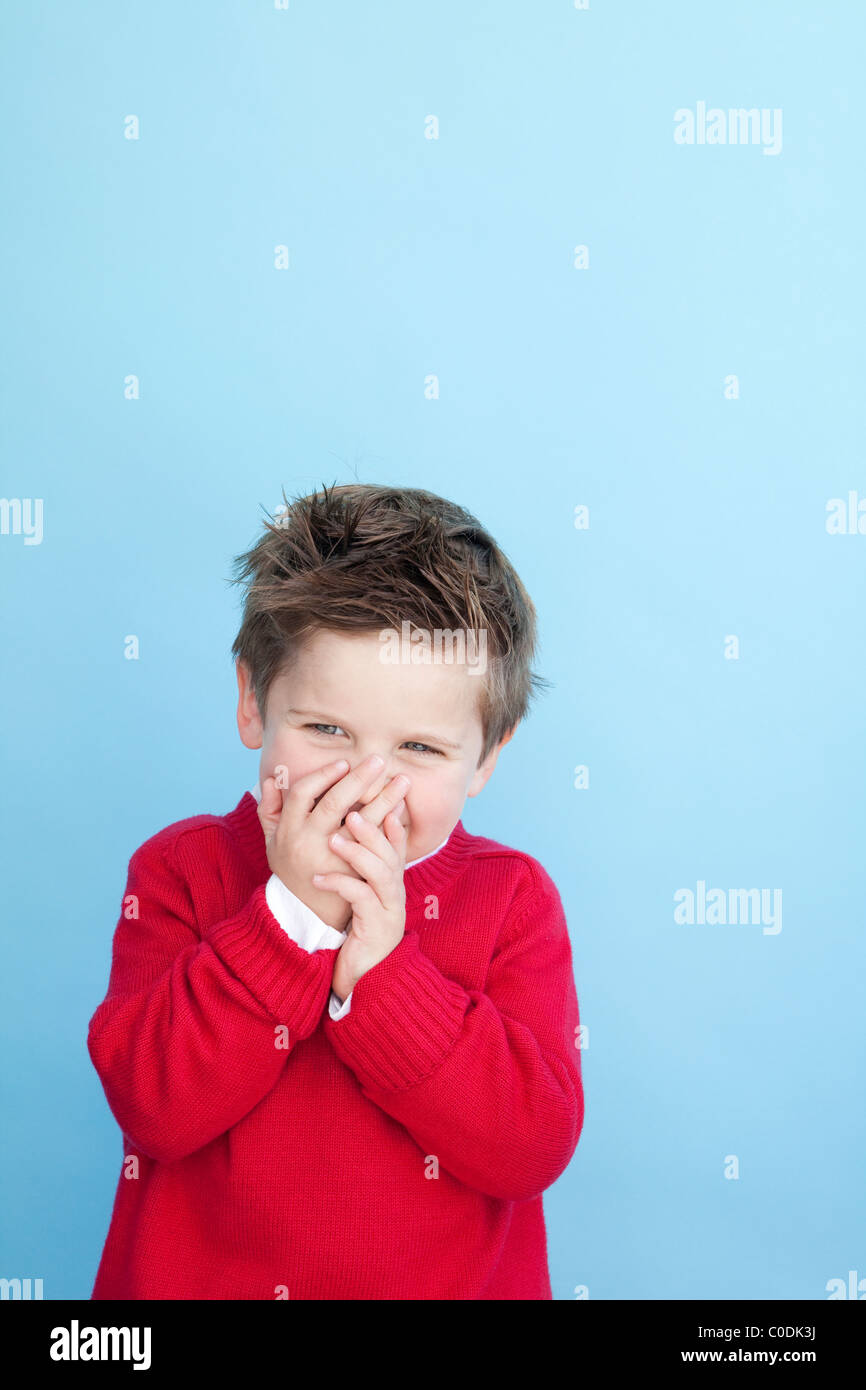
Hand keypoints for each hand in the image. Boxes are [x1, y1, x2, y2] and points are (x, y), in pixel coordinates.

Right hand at [257, 755, 408, 931]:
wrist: (306, 912)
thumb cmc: (291, 869)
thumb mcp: (273, 841)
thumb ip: (269, 810)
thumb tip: (272, 779)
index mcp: (288, 830)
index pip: (302, 793)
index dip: (323, 775)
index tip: (343, 762)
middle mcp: (309, 842)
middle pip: (334, 803)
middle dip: (358, 779)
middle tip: (379, 760)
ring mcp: (333, 859)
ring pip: (361, 823)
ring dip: (384, 799)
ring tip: (403, 781)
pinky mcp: (353, 873)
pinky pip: (375, 845)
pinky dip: (389, 825)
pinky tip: (401, 810)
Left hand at [314, 801, 408, 1000]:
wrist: (367, 973)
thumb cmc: (358, 928)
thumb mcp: (358, 892)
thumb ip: (355, 864)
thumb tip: (340, 829)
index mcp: (390, 878)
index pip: (395, 840)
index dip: (389, 815)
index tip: (374, 792)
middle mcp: (394, 888)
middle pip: (390, 850)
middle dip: (372, 827)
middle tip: (350, 810)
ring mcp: (389, 907)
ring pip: (381, 871)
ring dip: (358, 852)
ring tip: (332, 838)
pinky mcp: (377, 926)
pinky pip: (361, 899)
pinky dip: (340, 884)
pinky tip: (319, 878)